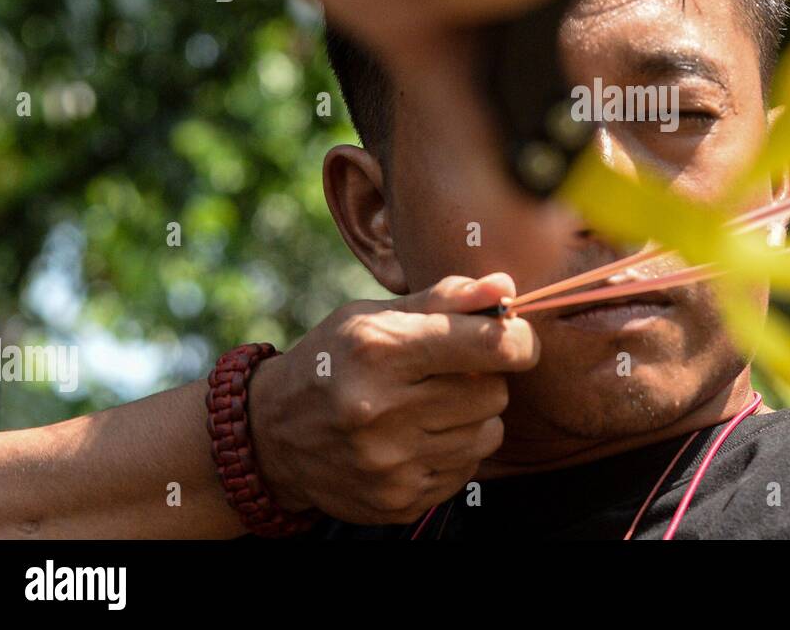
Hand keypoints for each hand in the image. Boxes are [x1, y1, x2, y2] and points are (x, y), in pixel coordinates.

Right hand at [248, 273, 537, 524]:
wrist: (271, 436)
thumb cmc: (334, 361)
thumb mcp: (375, 316)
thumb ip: (446, 299)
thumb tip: (506, 288)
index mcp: (380, 351)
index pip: (491, 345)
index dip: (518, 339)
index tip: (513, 337)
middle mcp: (383, 411)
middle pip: (495, 393)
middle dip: (484, 378)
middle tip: (448, 373)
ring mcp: (390, 463)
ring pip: (488, 433)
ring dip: (472, 417)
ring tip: (430, 406)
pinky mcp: (398, 501)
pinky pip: (467, 469)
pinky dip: (454, 450)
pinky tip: (418, 437)